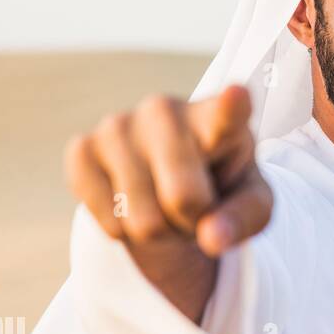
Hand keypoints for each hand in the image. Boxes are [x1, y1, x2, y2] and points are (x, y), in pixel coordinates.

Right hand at [64, 85, 271, 319]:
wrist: (170, 182)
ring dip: (160, 230)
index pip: (227, 113)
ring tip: (165, 202)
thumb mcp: (252, 205)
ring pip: (144, 220)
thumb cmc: (221, 186)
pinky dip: (124, 230)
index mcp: (218, 118)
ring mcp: (118, 125)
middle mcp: (165, 110)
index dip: (231, 106)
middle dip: (193, 221)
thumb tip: (212, 238)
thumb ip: (243, 219)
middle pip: (184, 198)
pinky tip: (132, 202)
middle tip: (198, 206)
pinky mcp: (81, 149)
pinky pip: (108, 222)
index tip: (238, 95)